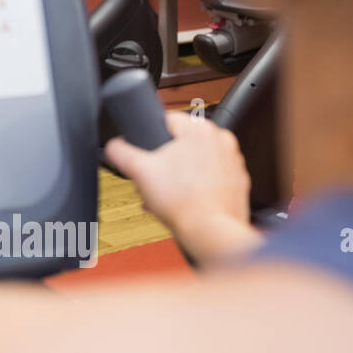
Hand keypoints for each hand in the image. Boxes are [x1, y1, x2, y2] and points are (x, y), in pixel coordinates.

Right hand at [105, 112, 260, 262]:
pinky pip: (211, 177)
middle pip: (180, 144)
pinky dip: (197, 186)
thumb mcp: (138, 170)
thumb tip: (113, 146)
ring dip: (179, 175)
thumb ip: (119, 151)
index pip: (166, 120)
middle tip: (156, 180)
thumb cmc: (183, 203)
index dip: (150, 139)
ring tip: (168, 194)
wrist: (211, 232)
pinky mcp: (239, 182)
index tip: (147, 157)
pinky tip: (184, 201)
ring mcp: (233, 162)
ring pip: (196, 161)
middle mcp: (222, 141)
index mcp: (200, 129)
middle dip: (164, 162)